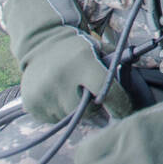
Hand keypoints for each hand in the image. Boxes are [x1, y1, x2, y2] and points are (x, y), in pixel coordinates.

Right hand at [3, 0, 131, 124]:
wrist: (42, 43)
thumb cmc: (78, 50)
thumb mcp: (99, 51)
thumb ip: (114, 70)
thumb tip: (131, 99)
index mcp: (82, 62)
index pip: (106, 91)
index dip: (118, 105)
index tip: (124, 113)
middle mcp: (61, 78)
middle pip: (88, 111)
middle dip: (97, 112)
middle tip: (100, 109)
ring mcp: (44, 92)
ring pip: (70, 119)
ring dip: (78, 114)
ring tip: (75, 97)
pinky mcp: (32, 104)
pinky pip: (54, 120)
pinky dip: (61, 114)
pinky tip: (60, 98)